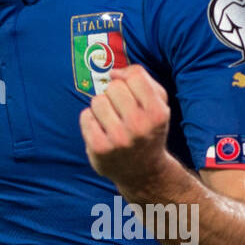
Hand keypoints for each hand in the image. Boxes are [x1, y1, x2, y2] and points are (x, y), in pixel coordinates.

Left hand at [79, 65, 170, 189]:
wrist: (143, 171)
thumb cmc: (148, 128)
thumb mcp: (158, 103)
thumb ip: (141, 78)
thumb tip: (113, 72)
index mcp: (158, 113)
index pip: (135, 77)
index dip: (129, 81)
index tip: (131, 92)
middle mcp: (139, 127)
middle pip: (114, 87)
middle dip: (115, 95)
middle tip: (122, 111)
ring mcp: (118, 139)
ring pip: (97, 100)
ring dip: (101, 108)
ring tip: (112, 121)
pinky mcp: (99, 148)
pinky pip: (85, 116)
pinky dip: (91, 120)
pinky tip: (102, 131)